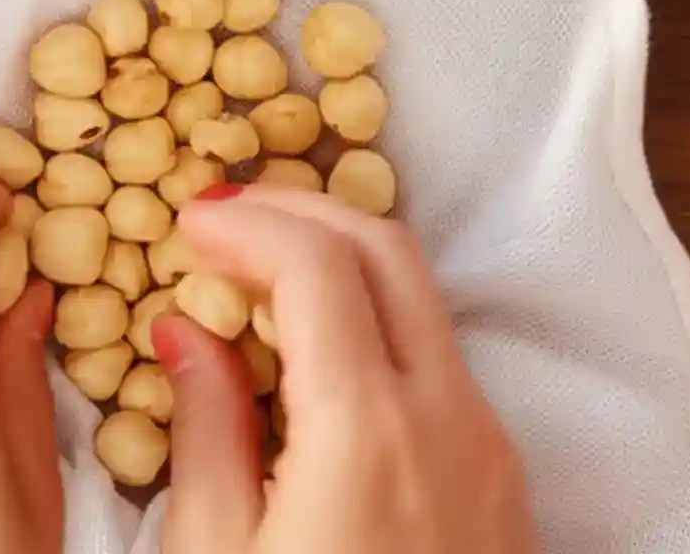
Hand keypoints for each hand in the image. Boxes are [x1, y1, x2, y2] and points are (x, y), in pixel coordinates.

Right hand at [154, 186, 535, 553]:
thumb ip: (206, 431)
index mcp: (365, 431)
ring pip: (421, 301)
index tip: (191, 223)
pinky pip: (440, 363)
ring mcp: (489, 446)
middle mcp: (448, 418)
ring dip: (342, 263)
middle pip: (387, 251)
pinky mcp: (504, 478)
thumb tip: (186, 330)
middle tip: (226, 220)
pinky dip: (375, 325)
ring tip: (261, 278)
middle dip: (301, 211)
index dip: (247, 223)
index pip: (316, 263)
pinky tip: (318, 356)